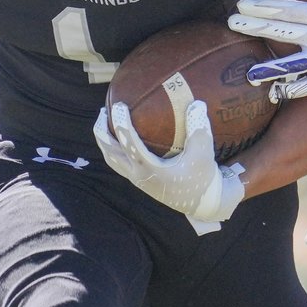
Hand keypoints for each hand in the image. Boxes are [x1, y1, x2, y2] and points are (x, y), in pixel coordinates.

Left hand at [92, 101, 245, 232]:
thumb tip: (196, 103)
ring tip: (104, 122)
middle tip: (103, 110)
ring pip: (111, 159)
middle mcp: (139, 175)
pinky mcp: (139, 180)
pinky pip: (118, 162)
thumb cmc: (202, 178)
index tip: (119, 105)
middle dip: (102, 131)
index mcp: (150, 170)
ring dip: (104, 141)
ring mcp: (137, 179)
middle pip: (110, 152)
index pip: (129, 144)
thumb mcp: (204, 153)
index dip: (121, 123)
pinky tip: (119, 137)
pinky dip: (114, 148)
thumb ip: (199, 129)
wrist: (201, 203)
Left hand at [230, 0, 306, 100]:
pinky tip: (273, 92)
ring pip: (292, 65)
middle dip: (255, 27)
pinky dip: (291, 89)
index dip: (263, 6)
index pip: (287, 10)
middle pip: (282, 32)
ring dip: (270, 68)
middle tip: (230, 22)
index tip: (241, 2)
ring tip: (249, 72)